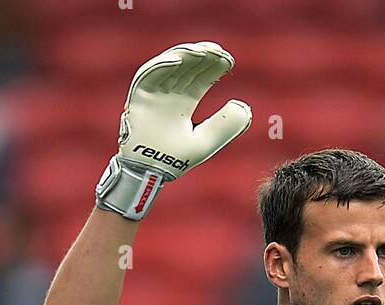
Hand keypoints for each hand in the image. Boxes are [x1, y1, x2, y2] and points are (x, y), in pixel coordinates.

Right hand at [95, 41, 251, 220]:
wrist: (149, 173)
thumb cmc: (175, 160)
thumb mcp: (205, 142)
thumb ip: (225, 127)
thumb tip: (245, 108)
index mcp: (184, 104)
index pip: (201, 79)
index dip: (214, 68)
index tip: (229, 61)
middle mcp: (170, 94)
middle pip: (187, 68)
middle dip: (203, 57)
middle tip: (219, 51)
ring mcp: (154, 93)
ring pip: (170, 66)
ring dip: (185, 56)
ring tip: (203, 52)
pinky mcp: (139, 95)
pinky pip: (148, 75)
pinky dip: (161, 65)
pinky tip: (179, 59)